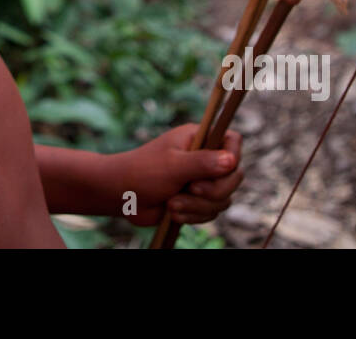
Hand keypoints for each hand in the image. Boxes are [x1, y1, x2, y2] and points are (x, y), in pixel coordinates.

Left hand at [113, 125, 242, 226]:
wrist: (120, 196)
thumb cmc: (142, 172)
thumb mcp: (173, 165)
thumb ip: (203, 162)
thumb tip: (232, 161)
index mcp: (198, 139)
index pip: (232, 140)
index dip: (234, 154)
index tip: (225, 167)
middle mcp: (204, 158)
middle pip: (234, 176)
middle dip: (214, 189)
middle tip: (192, 189)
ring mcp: (201, 181)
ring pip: (223, 199)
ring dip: (197, 207)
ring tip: (172, 203)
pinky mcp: (196, 201)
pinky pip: (211, 213)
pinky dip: (193, 216)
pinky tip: (172, 212)